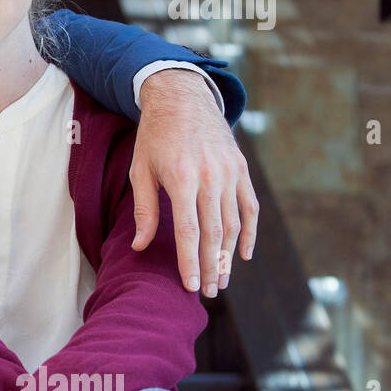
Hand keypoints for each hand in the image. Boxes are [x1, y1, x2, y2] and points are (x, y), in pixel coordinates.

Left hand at [131, 68, 258, 296]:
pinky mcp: (241, 169)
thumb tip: (140, 246)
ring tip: (222, 279)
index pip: (188, 231)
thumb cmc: (155, 137)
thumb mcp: (141, 170)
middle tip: (210, 293)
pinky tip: (242, 254)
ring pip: (234, 223)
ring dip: (228, 255)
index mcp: (182, 178)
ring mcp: (229, 173)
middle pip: (214, 233)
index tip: (191, 287)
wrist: (182, 98)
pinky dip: (249, 232)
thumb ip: (144, 210)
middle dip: (211, 267)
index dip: (190, 262)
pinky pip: (250, 207)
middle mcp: (209, 177)